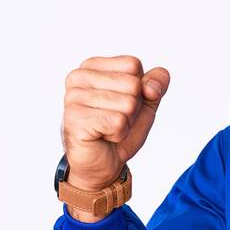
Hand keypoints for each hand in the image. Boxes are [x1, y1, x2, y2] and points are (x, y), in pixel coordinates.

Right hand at [62, 55, 169, 197]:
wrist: (103, 164)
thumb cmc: (119, 130)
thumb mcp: (145, 103)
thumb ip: (155, 84)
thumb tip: (153, 85)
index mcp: (92, 66)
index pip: (133, 65)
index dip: (139, 89)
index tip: (122, 104)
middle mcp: (78, 77)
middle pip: (133, 84)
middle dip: (133, 109)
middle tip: (115, 121)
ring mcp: (73, 97)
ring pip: (128, 104)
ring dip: (125, 123)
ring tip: (108, 129)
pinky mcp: (76, 118)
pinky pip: (118, 122)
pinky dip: (118, 134)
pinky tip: (103, 137)